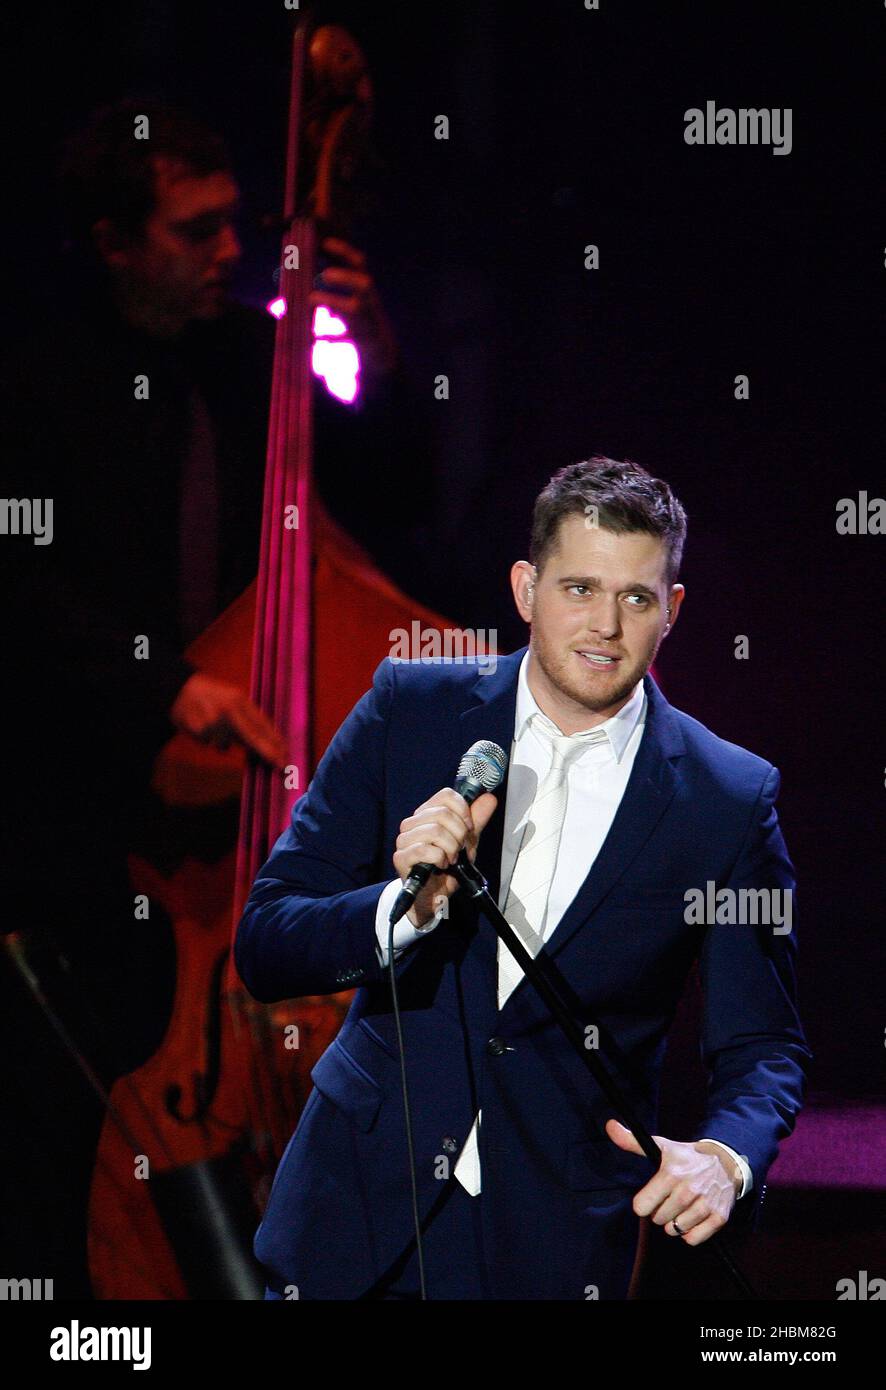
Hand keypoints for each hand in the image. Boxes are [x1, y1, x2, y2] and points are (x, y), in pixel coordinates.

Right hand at [170, 673, 288, 767]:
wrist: (180, 689)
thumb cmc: (213, 696)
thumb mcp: (234, 699)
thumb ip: (249, 718)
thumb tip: (270, 742)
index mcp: (240, 700)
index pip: (262, 724)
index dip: (275, 741)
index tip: (285, 754)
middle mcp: (228, 710)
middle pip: (252, 737)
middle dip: (268, 753)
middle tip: (281, 766)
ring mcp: (213, 722)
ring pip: (226, 745)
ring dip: (223, 741)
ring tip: (213, 724)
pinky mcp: (198, 732)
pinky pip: (210, 744)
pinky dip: (209, 740)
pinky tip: (201, 726)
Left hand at [309, 237, 397, 382]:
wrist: (384, 355)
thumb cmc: (364, 325)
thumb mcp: (356, 303)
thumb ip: (340, 289)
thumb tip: (313, 269)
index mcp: (368, 291)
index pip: (360, 264)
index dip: (344, 251)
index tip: (325, 243)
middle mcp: (372, 304)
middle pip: (365, 284)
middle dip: (345, 277)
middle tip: (324, 274)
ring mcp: (370, 323)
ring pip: (354, 309)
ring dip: (332, 301)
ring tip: (310, 298)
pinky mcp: (365, 343)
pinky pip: (346, 339)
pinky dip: (329, 337)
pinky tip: (314, 337)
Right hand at [393, 788, 497, 926]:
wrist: (436, 895)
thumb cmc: (448, 867)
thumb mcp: (467, 840)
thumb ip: (477, 820)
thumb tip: (489, 798)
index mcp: (426, 814)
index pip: (446, 795)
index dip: (463, 810)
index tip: (469, 828)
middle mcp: (412, 823)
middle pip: (442, 813)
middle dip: (459, 834)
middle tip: (460, 849)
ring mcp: (404, 840)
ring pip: (435, 830)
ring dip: (451, 848)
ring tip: (451, 858)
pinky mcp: (401, 857)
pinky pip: (425, 850)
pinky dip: (440, 858)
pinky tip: (441, 866)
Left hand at [605, 1118, 739, 1245]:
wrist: (725, 1162)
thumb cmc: (687, 1156)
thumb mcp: (661, 1146)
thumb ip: (632, 1141)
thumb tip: (609, 1126)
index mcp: (671, 1173)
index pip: (642, 1206)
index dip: (644, 1203)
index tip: (652, 1195)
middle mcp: (688, 1190)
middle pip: (658, 1219)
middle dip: (660, 1212)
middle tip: (669, 1199)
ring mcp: (705, 1204)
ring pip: (675, 1230)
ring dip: (675, 1223)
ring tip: (682, 1207)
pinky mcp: (718, 1217)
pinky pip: (693, 1239)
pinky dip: (690, 1233)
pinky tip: (693, 1217)